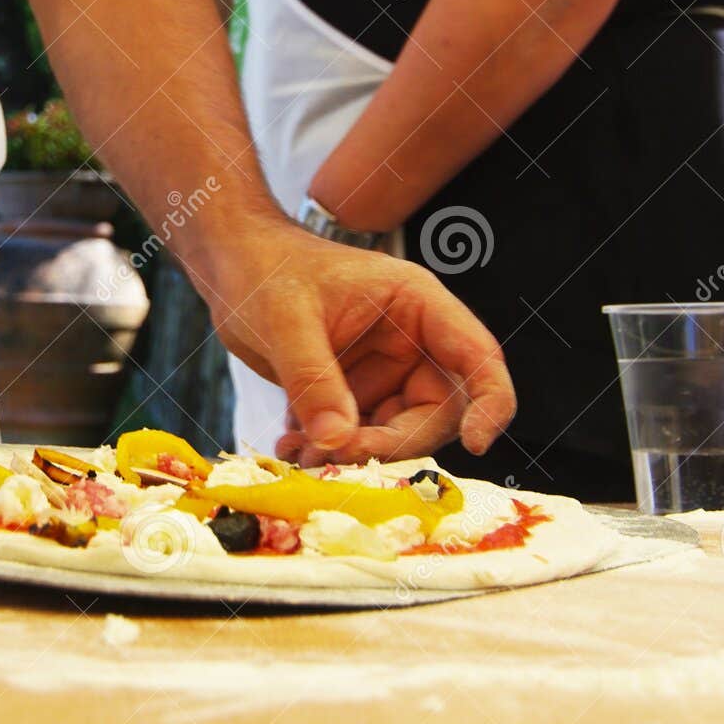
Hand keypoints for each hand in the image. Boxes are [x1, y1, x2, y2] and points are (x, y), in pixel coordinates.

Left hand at [201, 231, 515, 464]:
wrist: (232, 266)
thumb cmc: (265, 269)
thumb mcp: (286, 320)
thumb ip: (313, 379)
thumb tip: (337, 442)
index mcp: (416, 304)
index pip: (478, 356)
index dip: (491, 402)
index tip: (476, 444)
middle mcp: (412, 341)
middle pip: (436, 412)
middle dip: (392, 444)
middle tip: (335, 456)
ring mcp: (385, 371)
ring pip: (396, 434)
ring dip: (355, 456)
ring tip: (300, 454)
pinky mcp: (356, 394)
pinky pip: (361, 437)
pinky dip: (330, 451)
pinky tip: (291, 445)